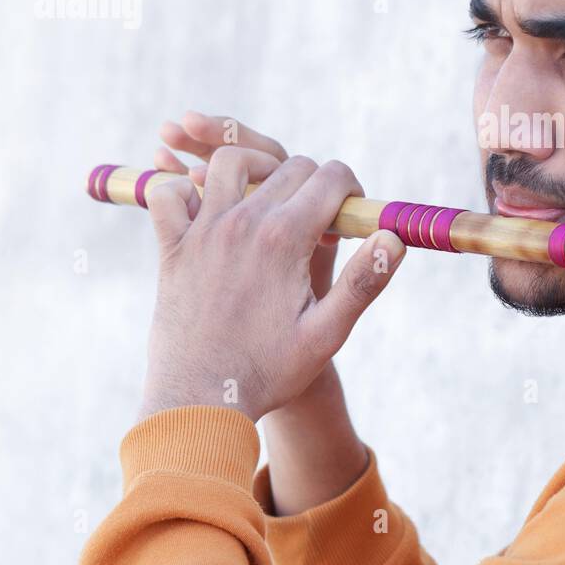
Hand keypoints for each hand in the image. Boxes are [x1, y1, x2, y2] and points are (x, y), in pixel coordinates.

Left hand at [138, 146, 405, 422]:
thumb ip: (365, 282)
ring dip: (256, 169)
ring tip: (271, 199)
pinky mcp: (172, 247)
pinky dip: (187, 189)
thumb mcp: (328, 333)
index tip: (349, 217)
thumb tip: (395, 236)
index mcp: (283, 239)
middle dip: (313, 183)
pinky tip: (210, 211)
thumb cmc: (269, 372)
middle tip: (318, 222)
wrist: (199, 402)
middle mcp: (241, 223)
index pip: (331, 177)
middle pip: (289, 167)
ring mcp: (201, 232)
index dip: (350, 190)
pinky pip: (170, 192)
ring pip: (229, 163)